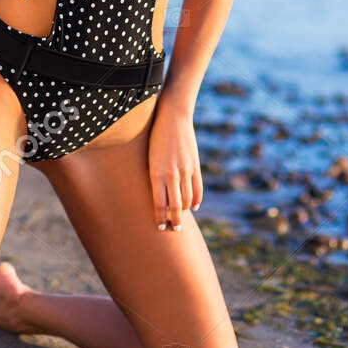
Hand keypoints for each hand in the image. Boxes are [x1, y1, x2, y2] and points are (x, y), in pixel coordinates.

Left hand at [147, 106, 200, 231]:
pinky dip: (196, 199)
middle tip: (173, 230)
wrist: (172, 117)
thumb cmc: (155, 137)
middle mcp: (172, 174)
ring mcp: (185, 170)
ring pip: (187, 198)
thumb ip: (154, 176)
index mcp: (156, 173)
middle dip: (174, 220)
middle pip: (175, 205)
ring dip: (184, 211)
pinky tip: (193, 206)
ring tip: (181, 220)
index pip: (159, 204)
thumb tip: (158, 195)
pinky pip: (197, 187)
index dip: (160, 218)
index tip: (160, 228)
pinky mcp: (195, 165)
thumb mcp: (149, 158)